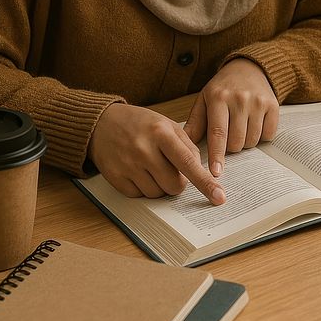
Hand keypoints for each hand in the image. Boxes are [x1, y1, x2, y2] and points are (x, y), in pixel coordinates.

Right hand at [88, 103, 224, 203]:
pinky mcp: (115, 178)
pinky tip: (138, 172)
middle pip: (175, 185)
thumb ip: (187, 145)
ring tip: (152, 167)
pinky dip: (144, 188)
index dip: (205, 183)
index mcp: (161, 133)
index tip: (219, 197)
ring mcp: (128, 165)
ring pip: (158, 193)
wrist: (102, 123)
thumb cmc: (141, 124)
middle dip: (178, 182)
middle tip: (170, 167)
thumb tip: (201, 171)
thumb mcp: (167, 125)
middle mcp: (144, 150)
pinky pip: (140, 196)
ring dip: (160, 186)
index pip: (188, 163)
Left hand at [183, 58, 278, 177]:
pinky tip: (254, 124)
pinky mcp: (273, 105)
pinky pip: (268, 135)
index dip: (217, 155)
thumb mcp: (203, 100)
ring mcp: (258, 102)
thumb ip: (194, 124)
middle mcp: (239, 99)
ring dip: (245, 142)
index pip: (217, 133)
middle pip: (236, 142)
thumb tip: (184, 150)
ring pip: (251, 141)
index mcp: (218, 97)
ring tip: (240, 127)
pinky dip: (261, 136)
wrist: (248, 68)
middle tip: (228, 136)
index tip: (215, 173)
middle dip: (230, 147)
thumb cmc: (222, 88)